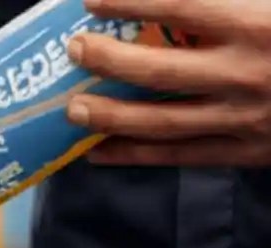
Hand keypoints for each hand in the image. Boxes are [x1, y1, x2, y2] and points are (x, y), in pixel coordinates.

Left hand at [65, 0, 270, 165]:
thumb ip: (220, 2)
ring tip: (72, 110)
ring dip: (111, 117)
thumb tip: (168, 6)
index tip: (92, 2)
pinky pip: (181, 155)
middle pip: (161, 72)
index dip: (131, 3)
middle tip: (75, 50)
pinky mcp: (248, 152)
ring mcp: (246, 118)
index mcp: (257, 25)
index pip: (181, 7)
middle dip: (109, 61)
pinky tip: (97, 151)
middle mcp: (246, 74)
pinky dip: (135, 155)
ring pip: (163, 122)